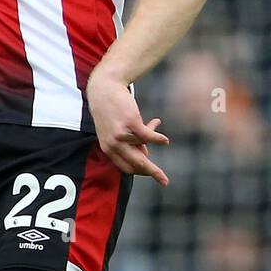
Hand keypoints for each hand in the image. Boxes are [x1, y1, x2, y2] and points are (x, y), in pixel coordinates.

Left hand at [87, 71, 169, 186]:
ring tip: (154, 122)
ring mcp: (121, 134)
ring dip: (153, 137)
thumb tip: (145, 153)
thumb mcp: (116, 130)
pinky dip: (158, 139)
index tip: (152, 174)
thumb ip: (130, 144)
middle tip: (164, 180)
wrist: (105, 89)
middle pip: (136, 165)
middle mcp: (113, 144)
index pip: (126, 168)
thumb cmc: (112, 110)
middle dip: (152, 173)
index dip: (141, 171)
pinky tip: (165, 140)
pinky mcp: (131, 123)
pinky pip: (149, 136)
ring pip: (144, 145)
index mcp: (108, 149)